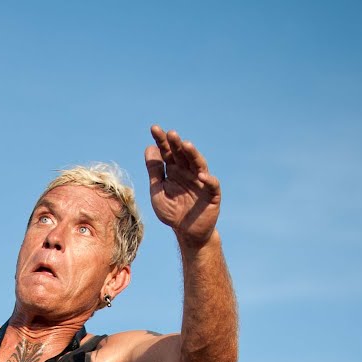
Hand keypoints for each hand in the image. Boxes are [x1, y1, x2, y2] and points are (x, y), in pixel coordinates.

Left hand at [144, 126, 221, 246]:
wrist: (187, 232)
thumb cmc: (172, 212)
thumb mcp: (158, 192)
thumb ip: (154, 172)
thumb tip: (149, 148)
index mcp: (174, 170)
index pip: (167, 152)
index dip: (162, 140)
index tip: (154, 129)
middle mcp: (188, 172)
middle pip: (182, 154)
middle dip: (177, 144)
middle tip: (171, 133)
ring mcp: (201, 181)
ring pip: (198, 164)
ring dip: (193, 154)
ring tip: (186, 145)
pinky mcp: (212, 194)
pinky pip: (212, 185)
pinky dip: (208, 179)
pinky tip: (202, 176)